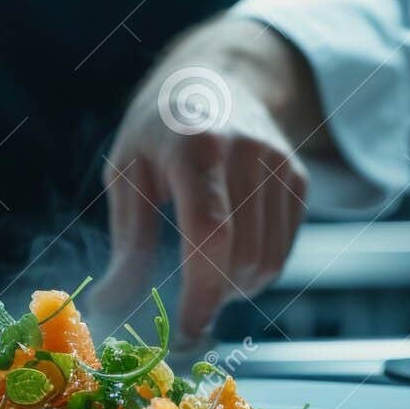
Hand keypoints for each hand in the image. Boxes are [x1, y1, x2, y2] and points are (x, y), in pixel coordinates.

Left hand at [94, 19, 318, 342]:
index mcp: (194, 146)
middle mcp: (247, 151)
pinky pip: (283, 250)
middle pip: (242, 255)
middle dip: (213, 299)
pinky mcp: (299, 178)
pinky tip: (227, 264)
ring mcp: (280, 164)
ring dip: (234, 290)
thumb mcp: (127, 173)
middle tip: (185, 315)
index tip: (183, 331)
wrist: (218, 77)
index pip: (210, 232)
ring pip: (267, 261)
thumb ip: (128, 243)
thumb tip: (110, 308)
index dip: (200, 291)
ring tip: (203, 282)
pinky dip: (255, 273)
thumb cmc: (159, 130)